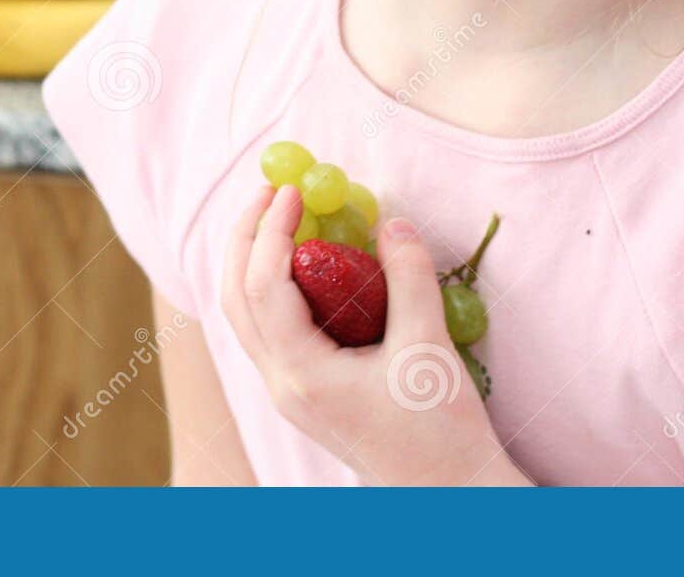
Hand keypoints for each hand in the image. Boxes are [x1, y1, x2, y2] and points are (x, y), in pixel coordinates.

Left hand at [221, 181, 527, 485]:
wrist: (448, 493)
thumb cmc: (440, 429)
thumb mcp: (427, 346)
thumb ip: (408, 278)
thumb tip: (390, 221)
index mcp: (302, 375)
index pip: (263, 287)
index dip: (271, 231)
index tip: (291, 190)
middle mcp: (282, 384)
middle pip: (235, 299)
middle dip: (245, 239)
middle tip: (270, 191)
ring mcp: (289, 392)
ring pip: (247, 316)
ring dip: (254, 261)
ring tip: (280, 217)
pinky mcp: (305, 393)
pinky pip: (270, 329)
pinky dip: (274, 287)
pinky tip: (306, 264)